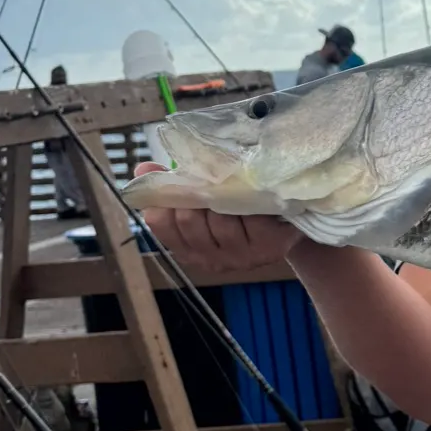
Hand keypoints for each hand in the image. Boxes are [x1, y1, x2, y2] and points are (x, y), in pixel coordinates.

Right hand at [134, 161, 305, 272]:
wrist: (289, 227)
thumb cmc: (241, 210)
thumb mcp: (206, 200)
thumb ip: (174, 187)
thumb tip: (141, 171)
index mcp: (189, 250)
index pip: (161, 223)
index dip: (165, 199)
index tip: (177, 180)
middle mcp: (210, 259)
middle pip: (189, 220)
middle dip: (196, 194)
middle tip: (207, 176)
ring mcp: (240, 258)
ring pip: (220, 221)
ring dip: (225, 197)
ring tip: (231, 183)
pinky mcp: (267, 249)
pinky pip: (251, 221)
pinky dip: (250, 203)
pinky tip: (253, 195)